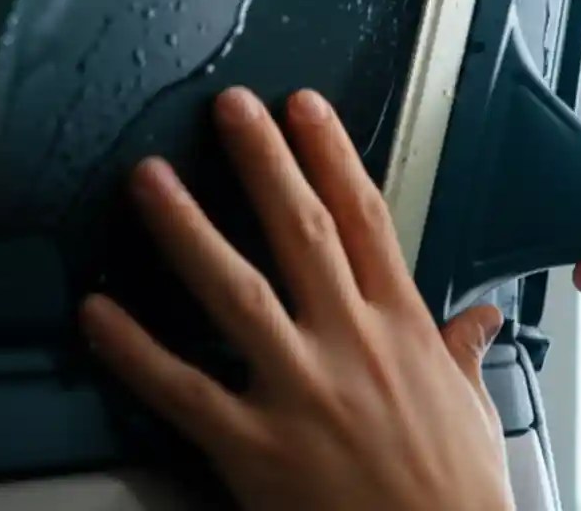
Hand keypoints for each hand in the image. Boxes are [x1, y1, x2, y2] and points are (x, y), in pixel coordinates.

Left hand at [81, 87, 512, 510]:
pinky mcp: (255, 448)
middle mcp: (351, 346)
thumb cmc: (455, 493)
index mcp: (403, 329)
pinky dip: (135, 351)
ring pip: (235, 292)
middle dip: (265, 161)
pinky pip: (184, 390)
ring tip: (150, 179)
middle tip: (231, 109)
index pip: (366, 219)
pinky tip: (99, 313)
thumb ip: (465, 353)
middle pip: (302, 232)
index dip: (333, 155)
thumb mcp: (476, 410)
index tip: (305, 110)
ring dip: (188, 230)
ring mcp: (300, 392)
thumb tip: (481, 321)